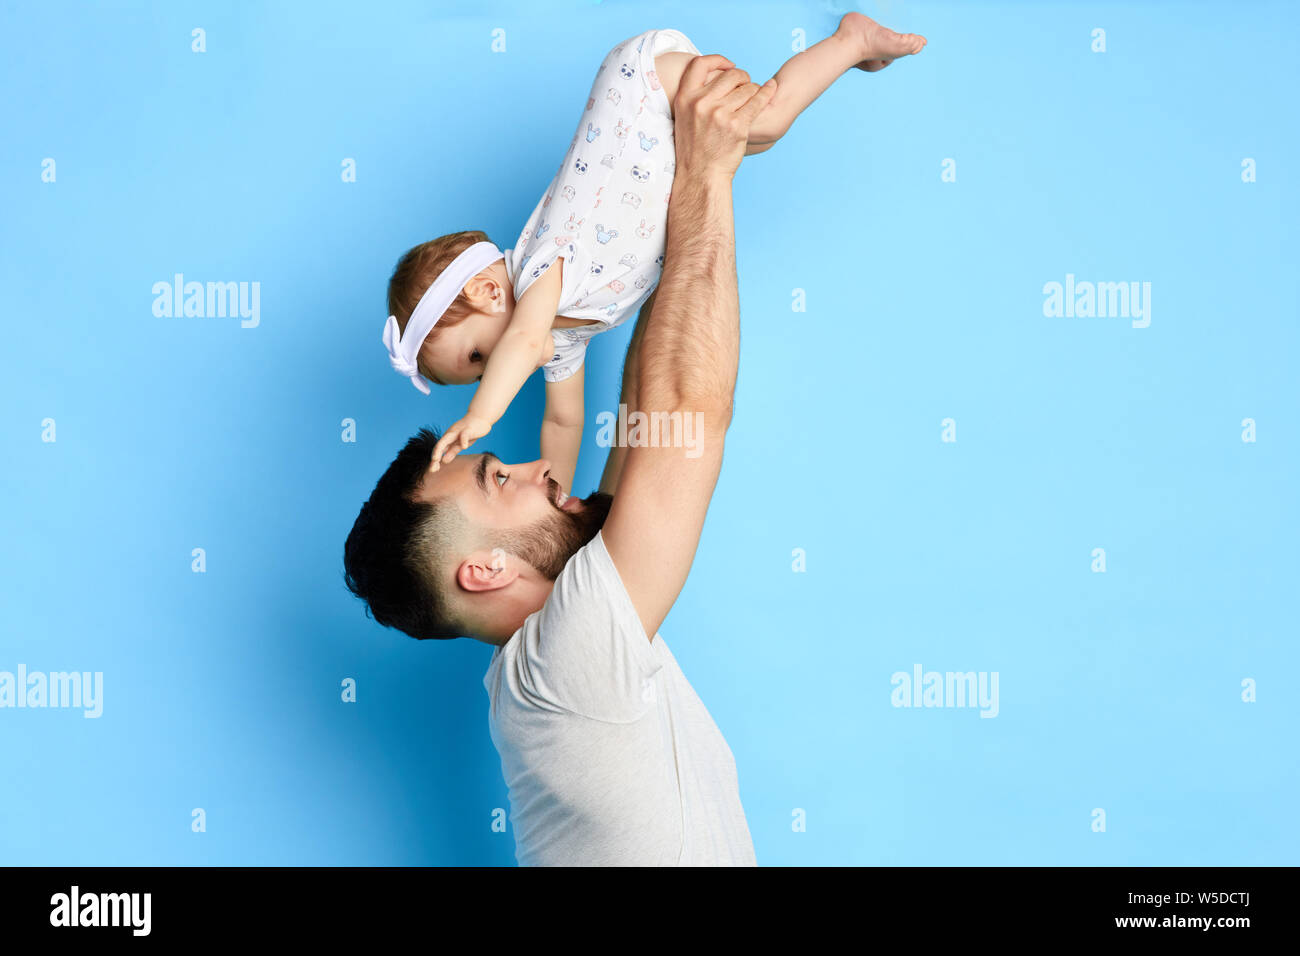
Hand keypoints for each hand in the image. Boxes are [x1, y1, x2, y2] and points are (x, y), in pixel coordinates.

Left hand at [430, 414, 492, 471]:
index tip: (432, 470)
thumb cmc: (469, 432)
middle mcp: (450, 434)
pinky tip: (464, 447)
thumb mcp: (460, 444)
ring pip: (447, 439)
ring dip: (440, 448)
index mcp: (448, 439)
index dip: (435, 460)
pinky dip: (463, 440)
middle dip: (434, 456)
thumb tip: (443, 461)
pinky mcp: (468, 429)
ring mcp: (458, 431)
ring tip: (436, 459)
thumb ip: (452, 451)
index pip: (439, 449)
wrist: (479, 417)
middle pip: (440, 445)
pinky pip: (464, 435)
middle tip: (432, 469)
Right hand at [671, 54, 776, 180]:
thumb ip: (694, 96)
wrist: (701, 175)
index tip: (728, 65)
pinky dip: (767, 92)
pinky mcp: (737, 125)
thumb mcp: (683, 118)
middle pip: (729, 75)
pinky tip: (771, 88)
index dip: (717, 60)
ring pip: (746, 88)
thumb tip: (714, 76)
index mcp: (685, 98)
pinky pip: (757, 101)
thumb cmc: (694, 148)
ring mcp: (719, 114)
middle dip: (742, 77)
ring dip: (753, 91)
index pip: (699, 64)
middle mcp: (701, 103)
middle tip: (746, 85)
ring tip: (752, 98)